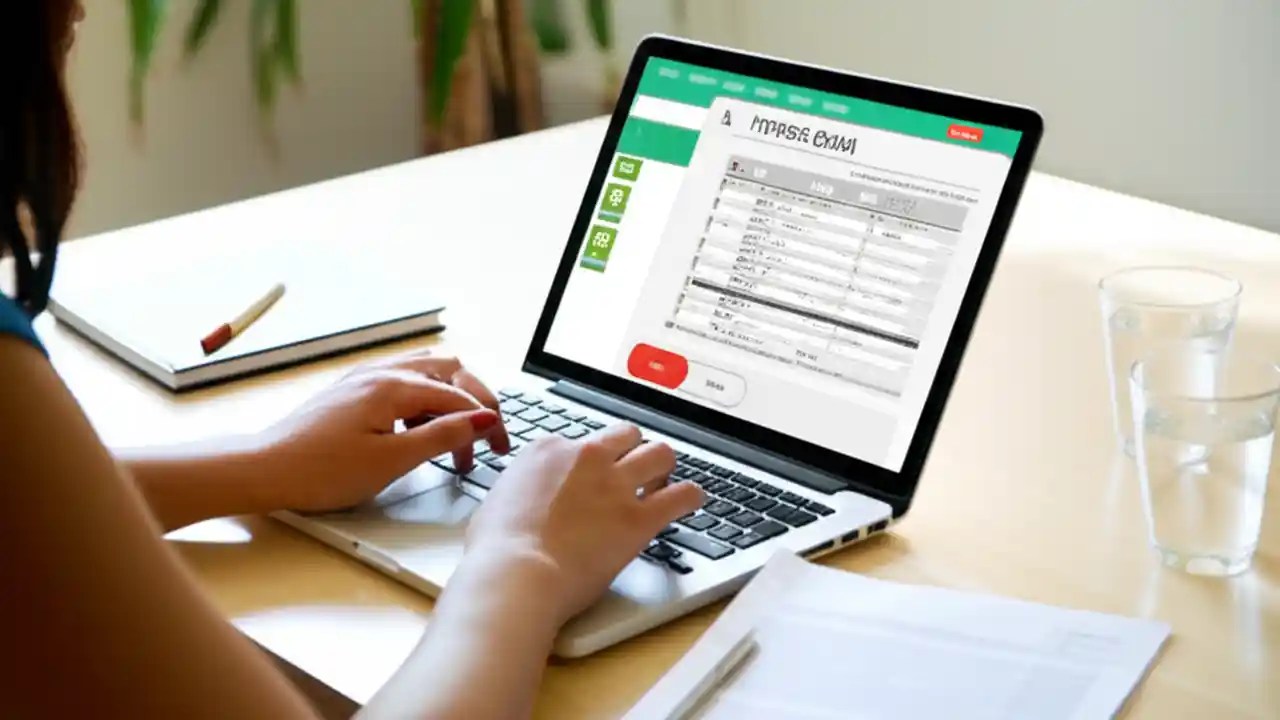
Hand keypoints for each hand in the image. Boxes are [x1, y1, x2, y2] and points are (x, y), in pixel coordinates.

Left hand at [255, 351, 510, 512]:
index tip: (499, 450)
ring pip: (427, 372)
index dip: (488, 423)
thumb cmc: (320, 470)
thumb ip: (443, 436)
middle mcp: (382, 372)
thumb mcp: (392, 460)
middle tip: (486, 439)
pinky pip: (403, 381)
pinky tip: (421, 428)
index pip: (461, 397)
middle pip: (450, 372)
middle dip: (476, 402)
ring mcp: (365, 378)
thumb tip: (484, 420)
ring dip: (451, 399)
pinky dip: (425, 399)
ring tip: (456, 436)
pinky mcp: (353, 391)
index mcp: (395, 386)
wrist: (264, 469)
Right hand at [464, 424, 703, 625]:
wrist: (515, 574)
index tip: (591, 477)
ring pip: (661, 454)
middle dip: (633, 451)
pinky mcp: (640, 517)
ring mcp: (616, 485)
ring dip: (664, 467)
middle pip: (627, 435)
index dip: (590, 462)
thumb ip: (520, 492)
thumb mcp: (495, 504)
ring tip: (664, 482)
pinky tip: (690, 501)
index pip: (582, 441)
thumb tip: (522, 501)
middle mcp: (587, 458)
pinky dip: (689, 497)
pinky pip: (681, 495)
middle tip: (634, 472)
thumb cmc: (496, 549)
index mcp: (549, 450)